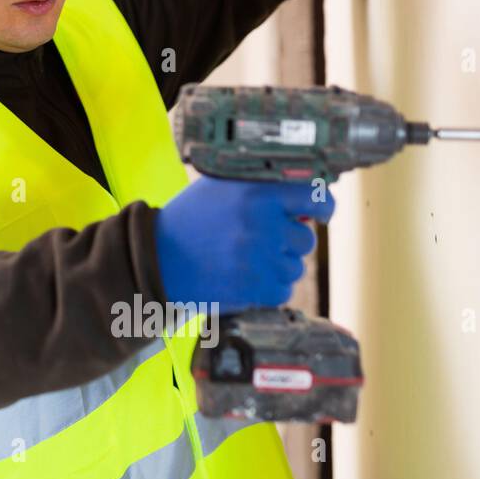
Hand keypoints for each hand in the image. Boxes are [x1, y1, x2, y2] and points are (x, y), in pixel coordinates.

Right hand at [154, 177, 335, 312]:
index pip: (316, 196)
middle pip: (305, 239)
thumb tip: (306, 201)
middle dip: (288, 241)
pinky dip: (267, 288)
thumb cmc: (190, 220)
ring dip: (277, 266)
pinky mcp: (254, 287)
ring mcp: (259, 257)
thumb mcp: (221, 188)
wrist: (157, 257)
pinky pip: (282, 290)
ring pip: (295, 267)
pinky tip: (243, 276)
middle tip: (260, 239)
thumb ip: (262, 187)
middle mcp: (262, 223)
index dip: (322, 206)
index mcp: (256, 192)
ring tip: (246, 259)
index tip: (319, 212)